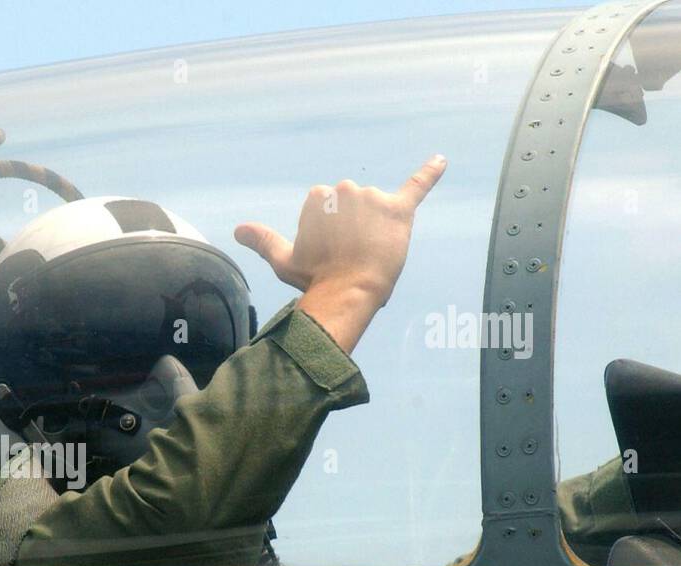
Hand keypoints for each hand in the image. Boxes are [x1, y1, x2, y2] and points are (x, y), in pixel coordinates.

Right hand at [233, 155, 445, 354]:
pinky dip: (431, 172)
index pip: (325, 206)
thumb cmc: (315, 277)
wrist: (348, 290)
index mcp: (318, 195)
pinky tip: (442, 160)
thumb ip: (264, 240)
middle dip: (350, 227)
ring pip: (374, 205)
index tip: (326, 251)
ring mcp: (372, 198)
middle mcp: (345, 189)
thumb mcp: (284, 259)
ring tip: (366, 253)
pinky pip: (418, 185)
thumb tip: (237, 230)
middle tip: (347, 255)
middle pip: (350, 203)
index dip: (327, 232)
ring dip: (373, 226)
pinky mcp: (399, 209)